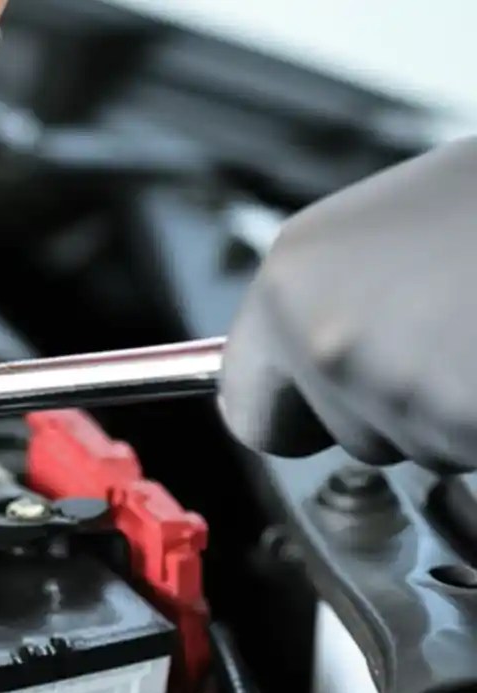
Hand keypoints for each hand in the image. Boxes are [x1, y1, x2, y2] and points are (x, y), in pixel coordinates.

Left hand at [219, 137, 476, 471]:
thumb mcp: (383, 227)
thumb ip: (330, 298)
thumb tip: (304, 354)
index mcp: (289, 281)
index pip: (251, 413)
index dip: (298, 416)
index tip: (319, 408)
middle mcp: (322, 338)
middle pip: (351, 438)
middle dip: (401, 411)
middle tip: (452, 335)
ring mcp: (393, 386)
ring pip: (424, 450)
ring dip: (458, 410)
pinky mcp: (459, 421)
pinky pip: (474, 452)